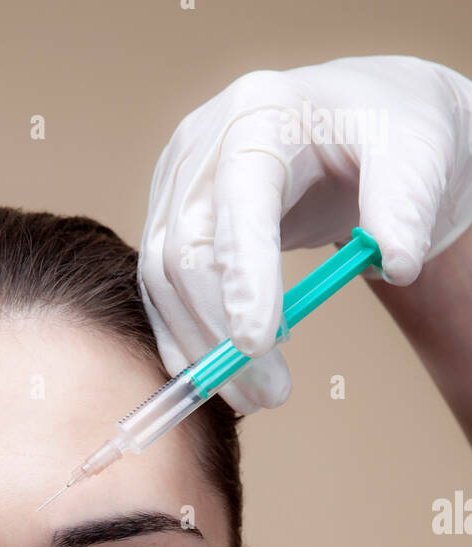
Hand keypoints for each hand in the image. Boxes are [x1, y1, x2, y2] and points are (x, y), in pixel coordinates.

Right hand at [138, 55, 471, 412]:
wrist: (364, 123)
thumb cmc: (390, 130)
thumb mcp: (418, 152)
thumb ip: (406, 204)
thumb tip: (394, 264)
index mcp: (260, 113)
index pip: (236, 201)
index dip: (240, 276)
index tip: (257, 345)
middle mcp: (204, 144)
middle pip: (184, 248)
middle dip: (218, 331)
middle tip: (270, 394)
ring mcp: (179, 181)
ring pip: (162, 277)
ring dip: (199, 348)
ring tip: (254, 398)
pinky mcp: (173, 216)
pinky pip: (163, 288)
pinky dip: (186, 338)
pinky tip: (220, 378)